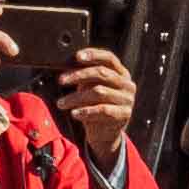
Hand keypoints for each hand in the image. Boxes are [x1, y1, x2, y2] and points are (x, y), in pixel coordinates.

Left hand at [56, 44, 135, 167]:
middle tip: (61, 80)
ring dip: (76, 97)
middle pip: (102, 73)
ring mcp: (127, 99)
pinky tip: (74, 113)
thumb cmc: (96, 106)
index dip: (93, 54)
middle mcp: (127, 84)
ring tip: (61, 103)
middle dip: (78, 75)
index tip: (77, 57)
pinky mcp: (124, 114)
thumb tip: (66, 68)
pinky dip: (86, 111)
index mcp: (121, 73)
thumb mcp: (91, 88)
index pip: (109, 58)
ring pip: (99, 92)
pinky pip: (102, 110)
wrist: (105, 133)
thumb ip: (85, 77)